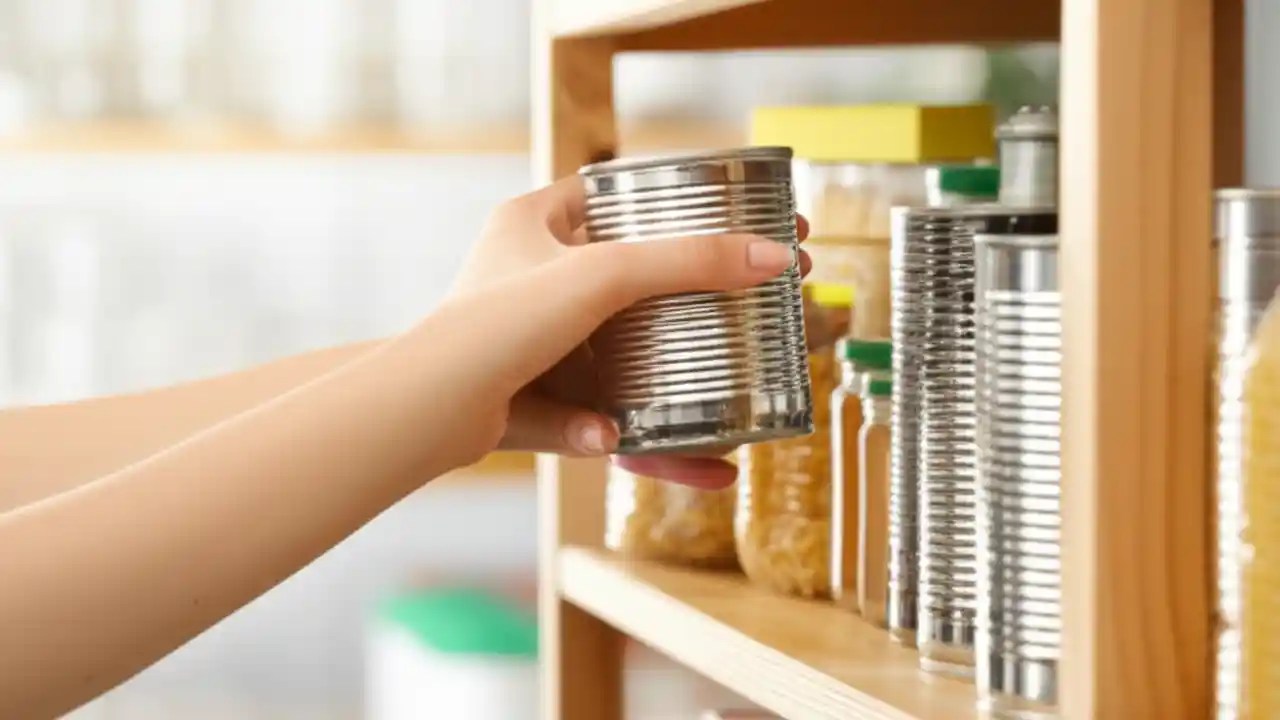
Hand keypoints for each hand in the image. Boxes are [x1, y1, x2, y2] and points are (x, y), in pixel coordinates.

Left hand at [427, 175, 811, 486]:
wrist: (431, 410)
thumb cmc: (497, 323)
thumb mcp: (602, 274)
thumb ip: (687, 260)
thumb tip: (773, 256)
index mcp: (532, 223)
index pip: (612, 193)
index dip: (673, 198)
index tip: (732, 211)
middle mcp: (532, 279)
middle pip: (628, 277)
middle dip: (689, 294)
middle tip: (750, 294)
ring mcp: (534, 344)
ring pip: (623, 354)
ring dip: (677, 373)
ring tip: (739, 387)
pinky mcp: (537, 399)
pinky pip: (609, 415)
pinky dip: (653, 437)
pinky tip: (707, 466)